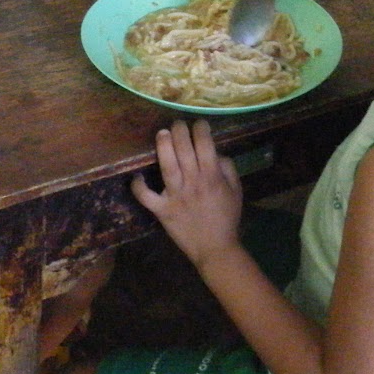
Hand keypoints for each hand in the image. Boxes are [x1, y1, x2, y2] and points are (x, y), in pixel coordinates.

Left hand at [131, 120, 242, 268]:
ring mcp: (176, 196)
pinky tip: (138, 175)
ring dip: (163, 146)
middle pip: (184, 149)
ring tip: (162, 133)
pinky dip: (138, 186)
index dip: (201, 128)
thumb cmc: (227, 218)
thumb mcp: (236, 190)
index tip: (199, 123)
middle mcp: (193, 182)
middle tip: (178, 124)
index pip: (205, 144)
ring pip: (167, 165)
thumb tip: (215, 151)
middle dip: (180, 130)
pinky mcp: (162, 210)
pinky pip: (146, 196)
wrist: (215, 249)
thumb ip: (228, 168)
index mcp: (212, 177)